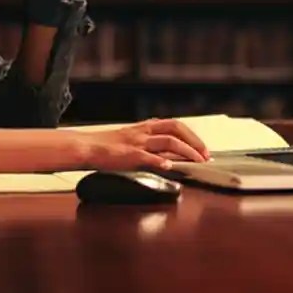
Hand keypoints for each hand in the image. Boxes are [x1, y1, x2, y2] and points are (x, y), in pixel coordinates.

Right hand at [78, 118, 210, 171]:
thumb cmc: (108, 147)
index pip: (175, 125)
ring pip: (168, 141)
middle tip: (206, 156)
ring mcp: (137, 142)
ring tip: (196, 162)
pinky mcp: (129, 155)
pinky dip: (160, 161)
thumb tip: (171, 157)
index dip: (192, 136)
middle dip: (195, 142)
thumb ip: (151, 146)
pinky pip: (147, 156)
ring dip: (186, 151)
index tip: (203, 149)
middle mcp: (144, 132)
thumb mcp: (133, 141)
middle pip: (176, 129)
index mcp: (146, 127)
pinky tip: (170, 167)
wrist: (86, 147)